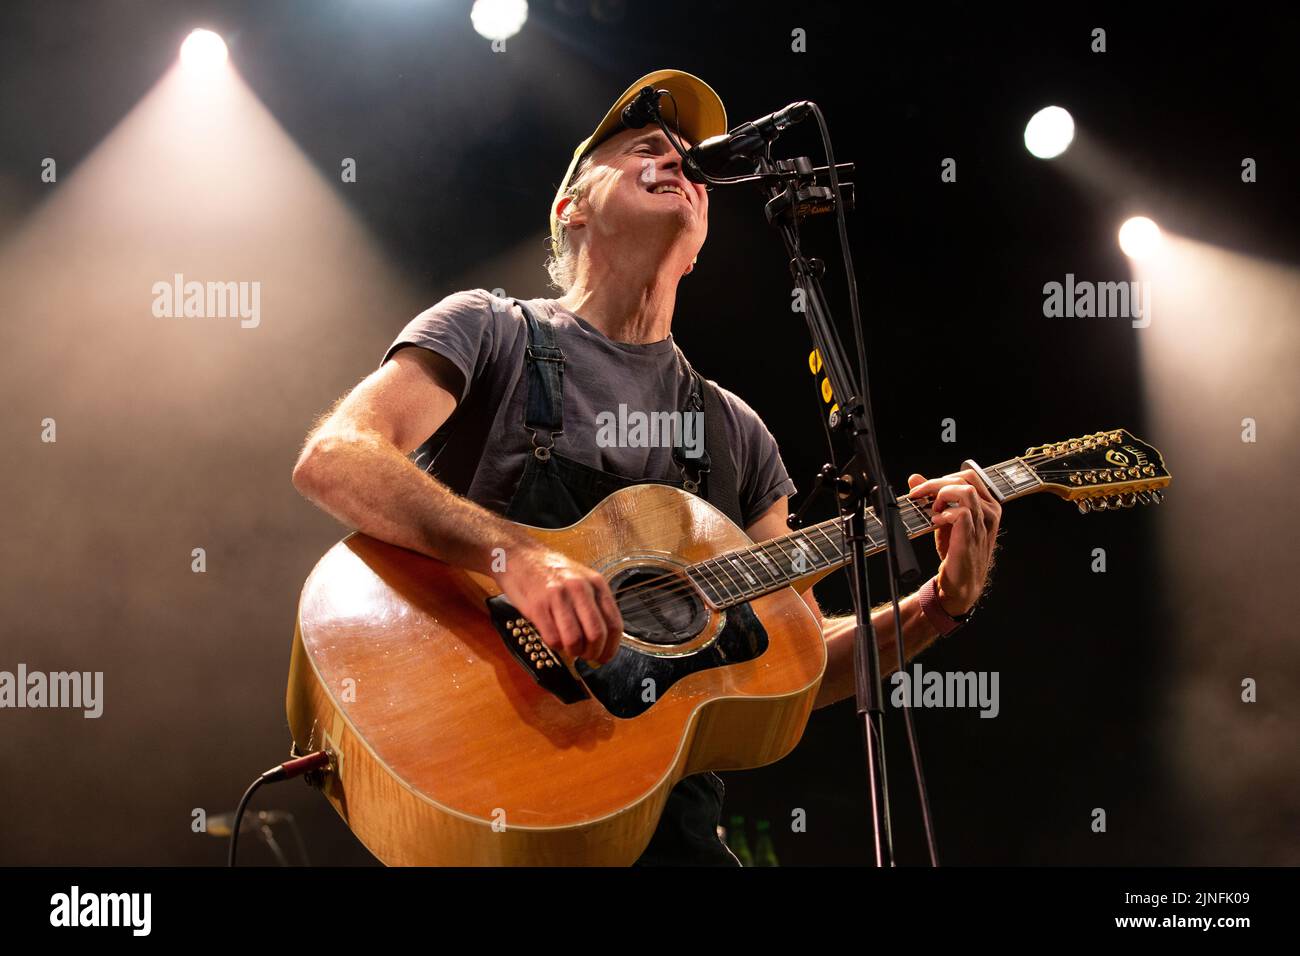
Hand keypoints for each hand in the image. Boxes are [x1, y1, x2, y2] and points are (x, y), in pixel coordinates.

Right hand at [491, 544, 623, 664]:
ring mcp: (558, 596)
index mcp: (595, 583)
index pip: (614, 624)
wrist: (519, 556)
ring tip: (569, 648)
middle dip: (593, 653)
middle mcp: (579, 588)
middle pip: (596, 635)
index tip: (604, 657)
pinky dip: (555, 646)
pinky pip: (552, 638)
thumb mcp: (581, 579)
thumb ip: (595, 604)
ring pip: (574, 640)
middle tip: (586, 657)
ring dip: (573, 652)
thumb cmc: (550, 570)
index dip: (611, 647)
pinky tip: (554, 638)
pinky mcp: (537, 606)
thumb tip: (605, 639)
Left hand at [906, 469, 1001, 615]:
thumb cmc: (956, 550)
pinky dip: (944, 514)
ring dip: (942, 495)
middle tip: (919, 495)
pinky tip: (936, 522)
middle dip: (936, 483)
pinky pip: (961, 512)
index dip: (944, 477)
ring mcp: (984, 523)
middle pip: (965, 479)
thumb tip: (915, 478)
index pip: (969, 475)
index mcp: (987, 504)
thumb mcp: (943, 517)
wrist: (960, 581)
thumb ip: (932, 496)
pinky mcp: (973, 535)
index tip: (923, 487)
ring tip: (933, 510)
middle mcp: (990, 511)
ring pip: (965, 491)